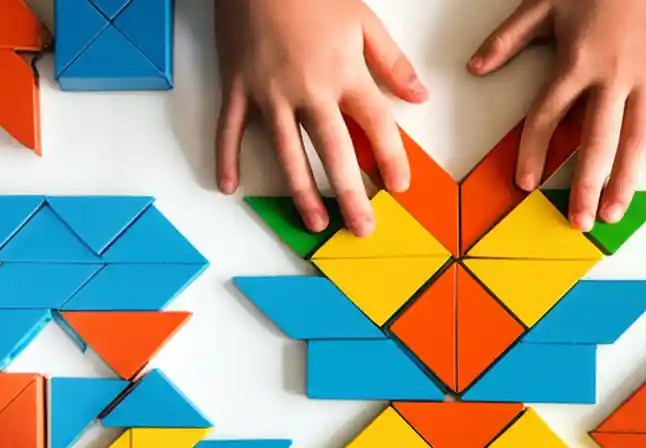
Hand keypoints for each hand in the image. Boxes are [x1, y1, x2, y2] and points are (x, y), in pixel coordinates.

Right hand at [215, 0, 427, 235]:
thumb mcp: (363, 20)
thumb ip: (392, 63)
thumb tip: (419, 97)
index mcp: (343, 73)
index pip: (376, 125)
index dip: (391, 157)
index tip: (400, 186)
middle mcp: (308, 90)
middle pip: (334, 153)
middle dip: (351, 195)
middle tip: (362, 229)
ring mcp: (269, 93)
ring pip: (286, 154)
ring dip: (301, 193)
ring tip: (314, 223)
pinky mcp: (237, 88)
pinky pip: (231, 131)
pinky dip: (226, 159)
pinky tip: (229, 187)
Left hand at [469, 0, 645, 230]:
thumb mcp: (542, 0)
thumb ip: (508, 38)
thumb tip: (474, 69)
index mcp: (575, 62)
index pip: (547, 117)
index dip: (532, 151)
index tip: (524, 182)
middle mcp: (611, 76)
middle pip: (596, 142)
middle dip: (586, 186)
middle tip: (579, 222)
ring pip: (637, 137)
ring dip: (628, 179)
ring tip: (617, 213)